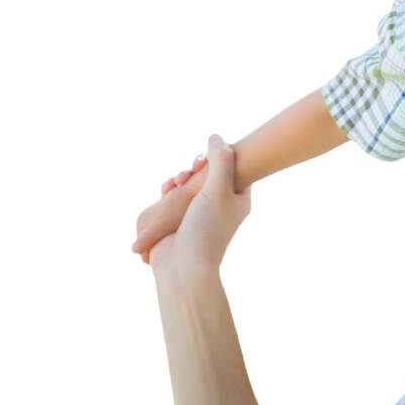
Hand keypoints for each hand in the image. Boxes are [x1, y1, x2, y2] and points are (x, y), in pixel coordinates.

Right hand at [147, 134, 250, 281]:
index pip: (233, 169)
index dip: (219, 158)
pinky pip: (173, 197)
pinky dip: (169, 191)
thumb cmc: (207, 229)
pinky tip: (166, 191)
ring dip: (180, 179)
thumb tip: (216, 136)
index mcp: (237, 199)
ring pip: (189, 184)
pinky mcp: (178, 219)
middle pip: (208, 175)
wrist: (183, 267)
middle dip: (194, 170)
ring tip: (175, 183)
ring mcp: (198, 213)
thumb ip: (220, 160)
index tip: (205, 158)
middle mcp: (220, 205)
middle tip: (188, 172)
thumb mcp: (218, 189)